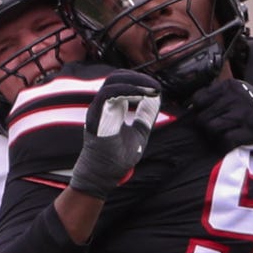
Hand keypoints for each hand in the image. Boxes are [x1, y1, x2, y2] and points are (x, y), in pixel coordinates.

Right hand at [67, 71, 161, 199]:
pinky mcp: (96, 117)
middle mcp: (101, 106)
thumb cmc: (116, 157)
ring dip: (136, 82)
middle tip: (156, 87)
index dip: (139, 80)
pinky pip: (108, 94)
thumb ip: (146, 115)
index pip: (121, 82)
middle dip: (139, 77)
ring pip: (112, 81)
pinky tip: (143, 96)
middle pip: (116, 77)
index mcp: (110, 108)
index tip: (157, 89)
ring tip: (153, 90)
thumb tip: (156, 96)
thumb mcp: (140, 131)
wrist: (104, 175)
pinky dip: (128, 90)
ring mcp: (97, 110)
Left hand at [188, 78, 252, 155]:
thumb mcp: (236, 93)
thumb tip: (187, 106)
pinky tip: (231, 141)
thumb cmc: (252, 107)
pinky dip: (224, 145)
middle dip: (206, 126)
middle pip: (202, 118)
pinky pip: (225, 141)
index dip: (199, 110)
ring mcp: (244, 115)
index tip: (207, 114)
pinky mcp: (250, 132)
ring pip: (211, 129)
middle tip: (218, 127)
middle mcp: (237, 98)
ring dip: (214, 135)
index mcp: (230, 87)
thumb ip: (215, 95)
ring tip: (224, 133)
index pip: (198, 100)